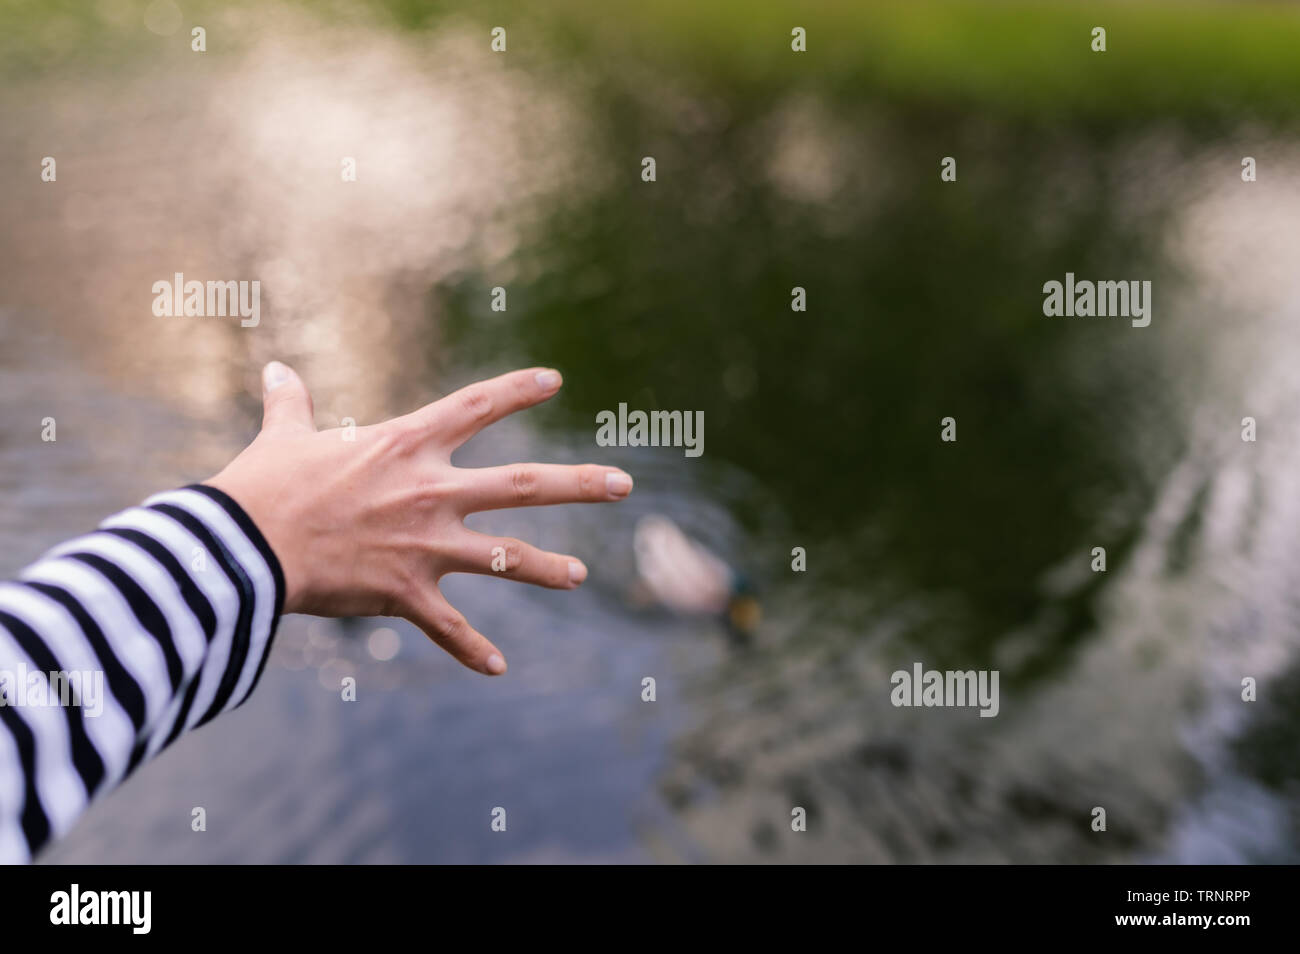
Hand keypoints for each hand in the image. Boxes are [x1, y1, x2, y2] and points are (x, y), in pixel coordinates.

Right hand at [205, 361, 632, 674]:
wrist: (243, 545)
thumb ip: (291, 401)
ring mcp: (425, 544)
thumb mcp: (283, 434)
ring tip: (582, 576)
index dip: (518, 390)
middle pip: (524, 484)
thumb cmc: (262, 486)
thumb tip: (273, 365)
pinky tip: (497, 668)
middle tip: (625, 484)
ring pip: (507, 558)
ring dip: (548, 569)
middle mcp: (430, 491)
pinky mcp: (406, 593)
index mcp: (406, 445)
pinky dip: (471, 650)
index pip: (476, 406)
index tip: (556, 380)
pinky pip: (449, 628)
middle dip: (580, 483)